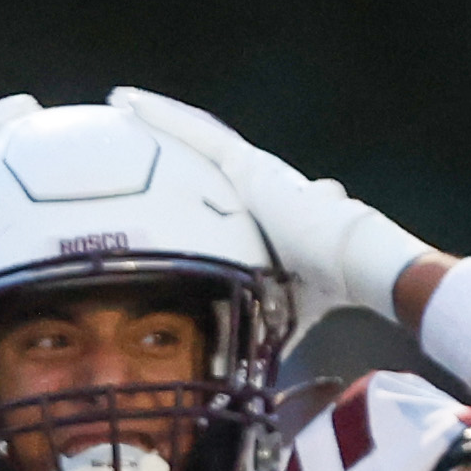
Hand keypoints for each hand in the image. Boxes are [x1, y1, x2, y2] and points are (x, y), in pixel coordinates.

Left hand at [108, 86, 430, 322]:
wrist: (349, 262)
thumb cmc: (320, 291)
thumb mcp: (275, 307)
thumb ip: (255, 320)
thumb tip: (237, 368)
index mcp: (259, 211)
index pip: (215, 191)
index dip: (187, 183)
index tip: (157, 181)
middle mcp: (254, 182)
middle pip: (201, 155)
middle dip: (166, 143)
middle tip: (126, 136)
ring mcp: (251, 169)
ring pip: (194, 135)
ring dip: (157, 119)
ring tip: (121, 106)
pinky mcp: (245, 162)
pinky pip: (192, 132)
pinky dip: (159, 115)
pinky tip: (128, 103)